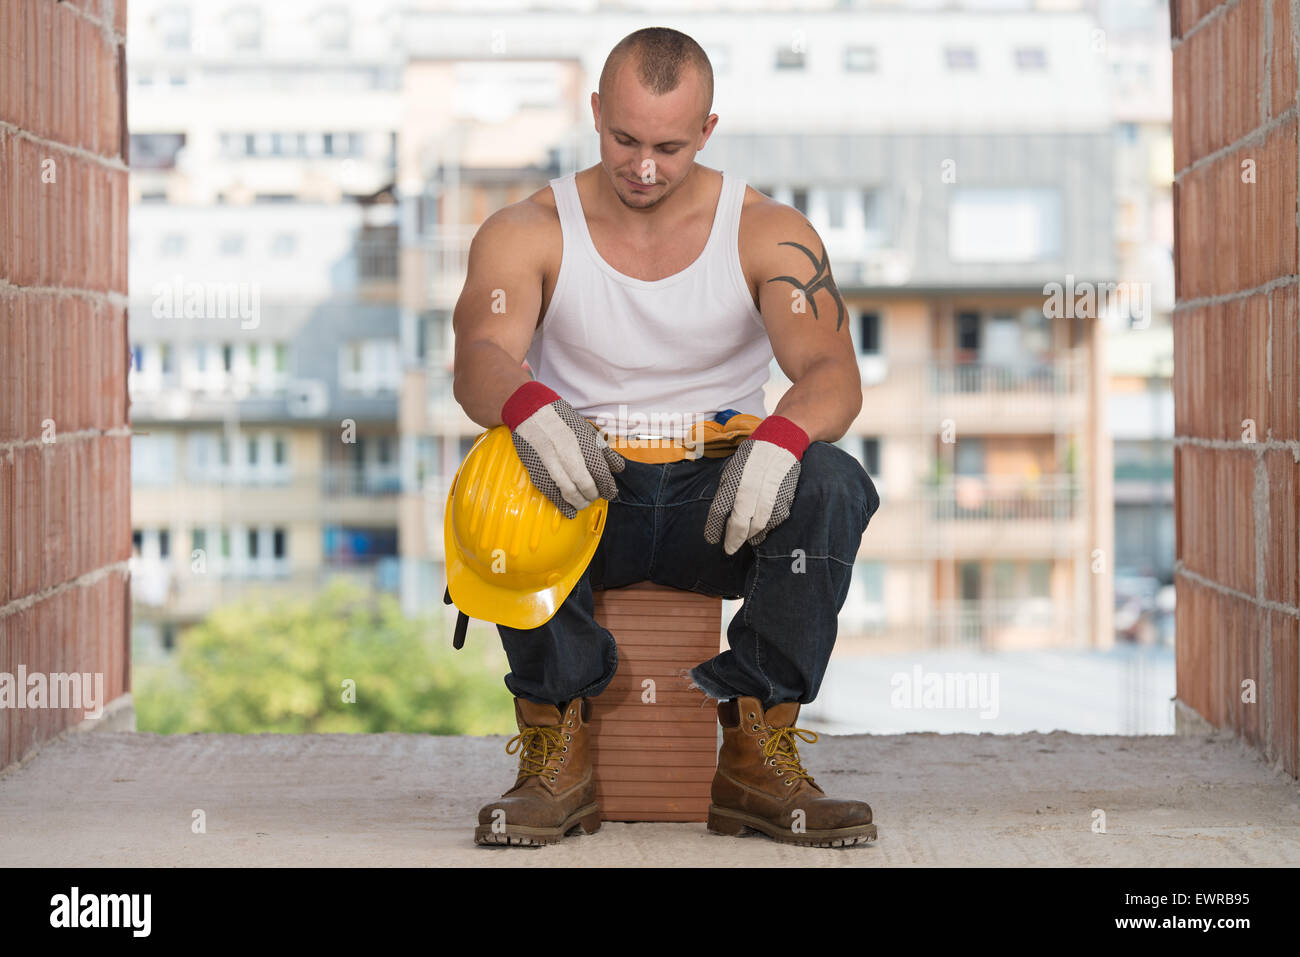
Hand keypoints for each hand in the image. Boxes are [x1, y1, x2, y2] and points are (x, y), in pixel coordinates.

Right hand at [501, 381, 625, 517]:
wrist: (531, 412)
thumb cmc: (561, 420)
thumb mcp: (588, 430)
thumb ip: (605, 451)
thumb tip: (619, 468)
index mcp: (585, 444)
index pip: (602, 474)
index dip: (608, 487)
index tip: (610, 493)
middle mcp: (570, 454)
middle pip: (587, 485)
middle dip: (594, 495)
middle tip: (595, 496)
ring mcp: (553, 464)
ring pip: (570, 492)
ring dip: (580, 502)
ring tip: (584, 503)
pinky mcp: (538, 470)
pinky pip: (552, 494)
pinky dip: (562, 505)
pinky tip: (569, 511)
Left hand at [704, 415, 809, 554]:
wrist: (779, 443)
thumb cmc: (751, 458)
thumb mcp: (731, 471)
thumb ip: (726, 492)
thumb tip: (722, 516)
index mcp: (733, 482)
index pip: (719, 512)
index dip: (714, 529)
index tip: (711, 540)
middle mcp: (750, 491)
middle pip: (738, 524)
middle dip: (732, 540)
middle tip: (729, 550)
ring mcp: (768, 496)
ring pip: (757, 528)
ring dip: (750, 537)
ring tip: (745, 540)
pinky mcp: (783, 500)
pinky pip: (773, 523)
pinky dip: (766, 529)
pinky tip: (760, 530)